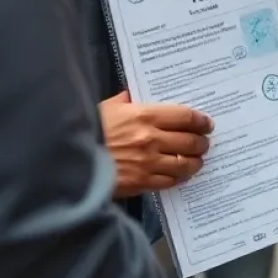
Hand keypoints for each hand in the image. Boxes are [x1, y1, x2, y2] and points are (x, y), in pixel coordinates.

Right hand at [98, 91, 213, 197]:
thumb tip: (132, 95)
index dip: (200, 121)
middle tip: (204, 143)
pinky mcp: (141, 182)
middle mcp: (151, 139)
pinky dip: (179, 178)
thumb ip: (125, 100)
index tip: (207, 123)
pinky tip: (181, 175)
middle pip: (189, 141)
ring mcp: (148, 163)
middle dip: (201, 142)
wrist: (70, 162)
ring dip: (195, 162)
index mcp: (145, 116)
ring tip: (197, 160)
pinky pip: (168, 181)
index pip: (185, 117)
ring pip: (184, 164)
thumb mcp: (107, 108)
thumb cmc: (89, 130)